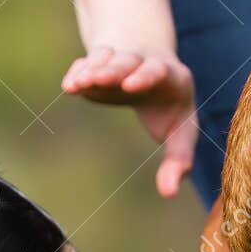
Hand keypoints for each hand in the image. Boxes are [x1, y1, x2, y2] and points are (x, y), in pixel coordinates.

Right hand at [62, 46, 196, 196]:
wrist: (150, 75)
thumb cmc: (169, 110)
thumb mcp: (181, 133)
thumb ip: (178, 161)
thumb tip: (168, 193)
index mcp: (172, 76)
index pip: (158, 71)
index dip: (145, 76)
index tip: (130, 86)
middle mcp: (144, 62)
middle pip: (128, 61)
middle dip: (113, 70)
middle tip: (97, 79)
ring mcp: (119, 60)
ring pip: (106, 58)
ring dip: (92, 70)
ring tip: (77, 85)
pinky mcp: (98, 66)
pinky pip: (87, 62)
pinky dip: (78, 72)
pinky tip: (69, 86)